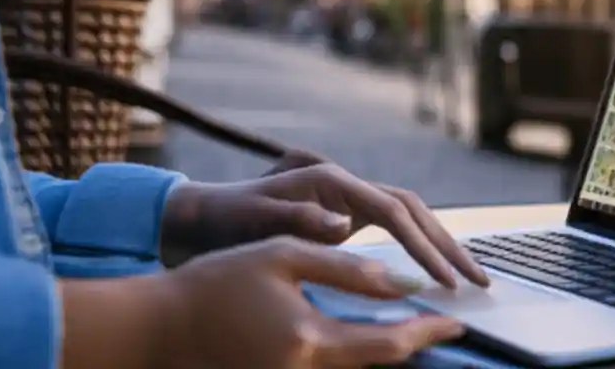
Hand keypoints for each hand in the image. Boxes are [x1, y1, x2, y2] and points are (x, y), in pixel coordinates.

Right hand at [157, 237, 463, 368]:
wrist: (156, 329)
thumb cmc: (215, 285)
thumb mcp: (282, 257)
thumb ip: (345, 268)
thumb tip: (401, 280)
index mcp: (311, 342)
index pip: (391, 344)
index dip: (429, 331)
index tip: (457, 321)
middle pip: (380, 363)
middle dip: (416, 342)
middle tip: (445, 322)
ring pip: (359, 367)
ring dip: (389, 347)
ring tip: (417, 324)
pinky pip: (335, 366)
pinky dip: (359, 351)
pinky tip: (370, 334)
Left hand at [161, 154, 489, 288]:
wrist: (204, 214)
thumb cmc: (226, 219)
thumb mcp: (255, 221)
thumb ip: (298, 221)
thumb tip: (343, 225)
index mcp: (331, 180)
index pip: (393, 211)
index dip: (422, 245)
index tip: (444, 279)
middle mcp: (347, 184)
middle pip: (414, 209)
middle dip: (448, 244)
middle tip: (480, 280)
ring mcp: (348, 198)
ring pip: (410, 217)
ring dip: (441, 244)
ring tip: (470, 276)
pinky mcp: (346, 214)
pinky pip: (396, 227)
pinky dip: (420, 246)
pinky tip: (437, 268)